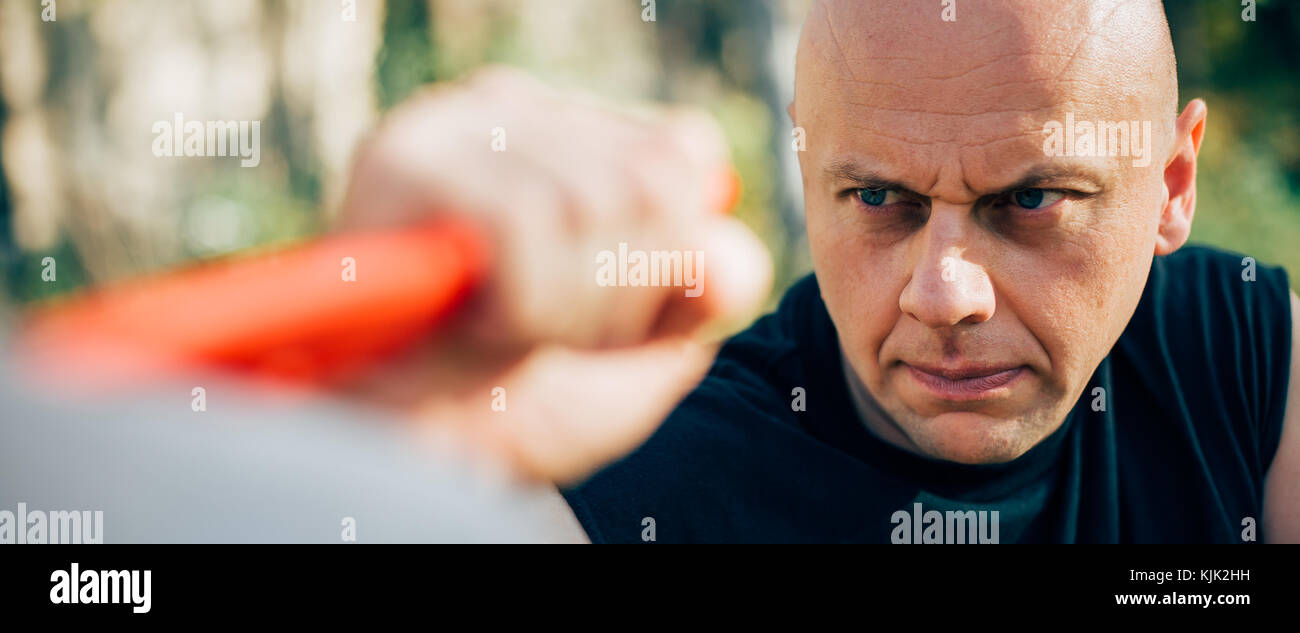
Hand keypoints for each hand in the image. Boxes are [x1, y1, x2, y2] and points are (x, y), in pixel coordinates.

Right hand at [337, 67, 771, 482]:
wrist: (408, 456)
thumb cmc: (523, 401)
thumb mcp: (646, 345)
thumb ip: (705, 289)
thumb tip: (716, 250)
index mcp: (579, 139)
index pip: (684, 153)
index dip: (668, 256)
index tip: (609, 317)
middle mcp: (519, 112)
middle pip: (650, 179)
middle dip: (620, 294)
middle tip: (554, 331)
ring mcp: (456, 127)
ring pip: (588, 201)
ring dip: (563, 309)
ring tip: (509, 331)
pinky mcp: (402, 160)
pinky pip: (519, 223)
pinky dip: (516, 306)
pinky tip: (475, 324)